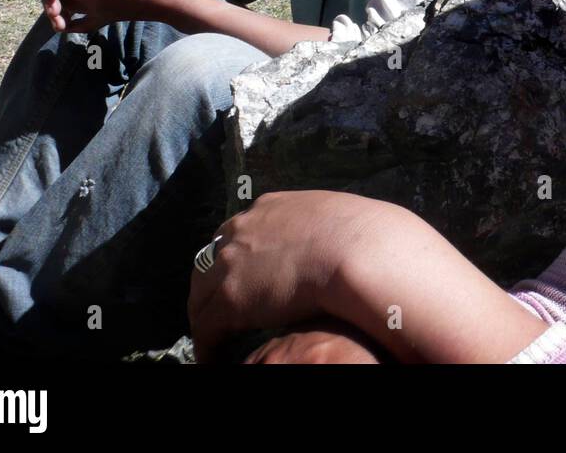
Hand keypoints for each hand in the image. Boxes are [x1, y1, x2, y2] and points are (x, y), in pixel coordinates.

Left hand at [188, 191, 391, 363]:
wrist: (358, 250)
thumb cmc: (363, 234)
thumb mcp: (335, 215)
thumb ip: (321, 226)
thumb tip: (336, 238)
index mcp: (269, 208)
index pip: (239, 233)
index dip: (237, 256)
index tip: (243, 275)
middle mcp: (244, 228)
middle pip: (210, 260)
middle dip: (212, 284)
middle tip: (220, 308)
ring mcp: (231, 263)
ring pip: (202, 295)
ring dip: (206, 316)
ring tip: (215, 339)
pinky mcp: (230, 299)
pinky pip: (206, 328)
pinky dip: (208, 345)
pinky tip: (215, 359)